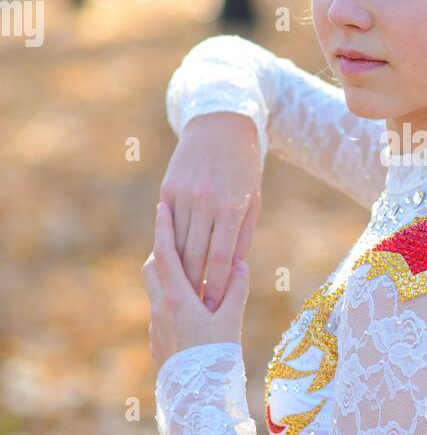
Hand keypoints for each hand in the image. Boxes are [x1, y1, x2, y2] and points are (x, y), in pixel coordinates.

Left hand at [142, 202, 249, 370]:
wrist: (196, 399)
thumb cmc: (216, 357)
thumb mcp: (231, 320)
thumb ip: (236, 290)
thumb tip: (241, 263)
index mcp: (177, 298)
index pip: (165, 254)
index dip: (163, 229)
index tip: (162, 206)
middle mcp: (160, 309)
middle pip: (153, 268)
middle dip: (162, 251)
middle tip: (176, 238)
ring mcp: (156, 327)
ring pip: (155, 291)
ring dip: (166, 278)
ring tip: (187, 275)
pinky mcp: (158, 343)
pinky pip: (160, 313)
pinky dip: (170, 302)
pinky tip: (189, 311)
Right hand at [160, 111, 260, 310]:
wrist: (221, 125)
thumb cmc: (244, 167)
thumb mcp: (253, 199)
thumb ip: (242, 235)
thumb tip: (231, 267)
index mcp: (231, 208)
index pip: (220, 259)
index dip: (214, 286)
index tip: (212, 306)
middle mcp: (205, 203)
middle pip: (195, 256)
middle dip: (195, 285)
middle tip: (195, 308)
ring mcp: (184, 195)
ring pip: (176, 243)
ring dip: (178, 270)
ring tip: (182, 291)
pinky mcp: (168, 188)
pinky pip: (166, 226)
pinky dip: (167, 245)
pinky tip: (170, 262)